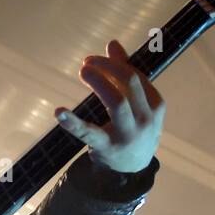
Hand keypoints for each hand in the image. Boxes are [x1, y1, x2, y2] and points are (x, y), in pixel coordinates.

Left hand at [55, 40, 164, 173]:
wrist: (133, 169)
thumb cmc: (134, 129)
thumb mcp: (137, 104)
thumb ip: (125, 74)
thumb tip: (112, 44)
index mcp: (155, 105)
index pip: (135, 76)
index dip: (114, 63)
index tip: (95, 59)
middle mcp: (145, 119)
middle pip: (128, 83)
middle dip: (107, 68)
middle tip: (86, 64)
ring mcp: (127, 134)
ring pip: (117, 102)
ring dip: (99, 81)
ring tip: (83, 71)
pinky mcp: (106, 148)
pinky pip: (89, 132)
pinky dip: (73, 122)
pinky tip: (59, 112)